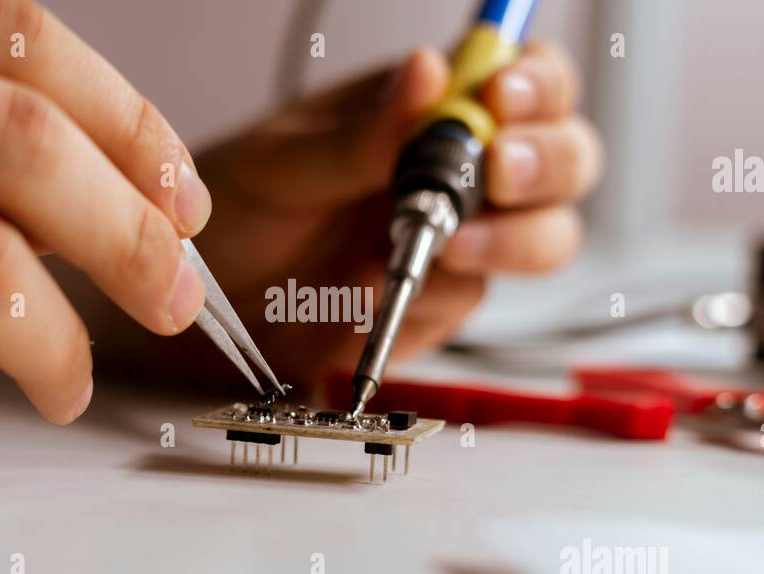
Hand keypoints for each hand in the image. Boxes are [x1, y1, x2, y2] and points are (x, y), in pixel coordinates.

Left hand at [105, 44, 601, 390]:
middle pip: (562, 160)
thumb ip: (360, 134)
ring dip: (513, 240)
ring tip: (446, 245)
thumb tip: (427, 71)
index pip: (519, 81)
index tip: (502, 101)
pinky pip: (469, 301)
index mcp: (421, 114)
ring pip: (543, 237)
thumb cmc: (233, 216)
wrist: (201, 313)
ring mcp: (455, 241)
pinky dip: (439, 298)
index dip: (535, 86)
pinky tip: (383, 292)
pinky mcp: (436, 305)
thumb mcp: (282, 164)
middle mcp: (451, 174)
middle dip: (545, 164)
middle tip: (497, 173)